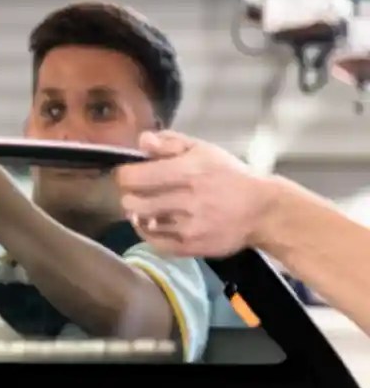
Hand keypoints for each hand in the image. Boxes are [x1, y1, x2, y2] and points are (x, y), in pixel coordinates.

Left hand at [115, 130, 275, 256]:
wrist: (264, 210)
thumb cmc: (230, 176)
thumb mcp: (204, 151)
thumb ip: (170, 144)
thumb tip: (141, 140)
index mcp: (187, 171)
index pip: (133, 177)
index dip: (125, 175)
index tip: (131, 175)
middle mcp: (186, 200)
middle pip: (132, 202)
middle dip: (130, 196)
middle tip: (138, 193)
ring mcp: (188, 226)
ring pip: (142, 223)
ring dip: (139, 215)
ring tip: (148, 208)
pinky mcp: (191, 247)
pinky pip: (155, 242)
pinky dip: (149, 233)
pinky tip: (155, 224)